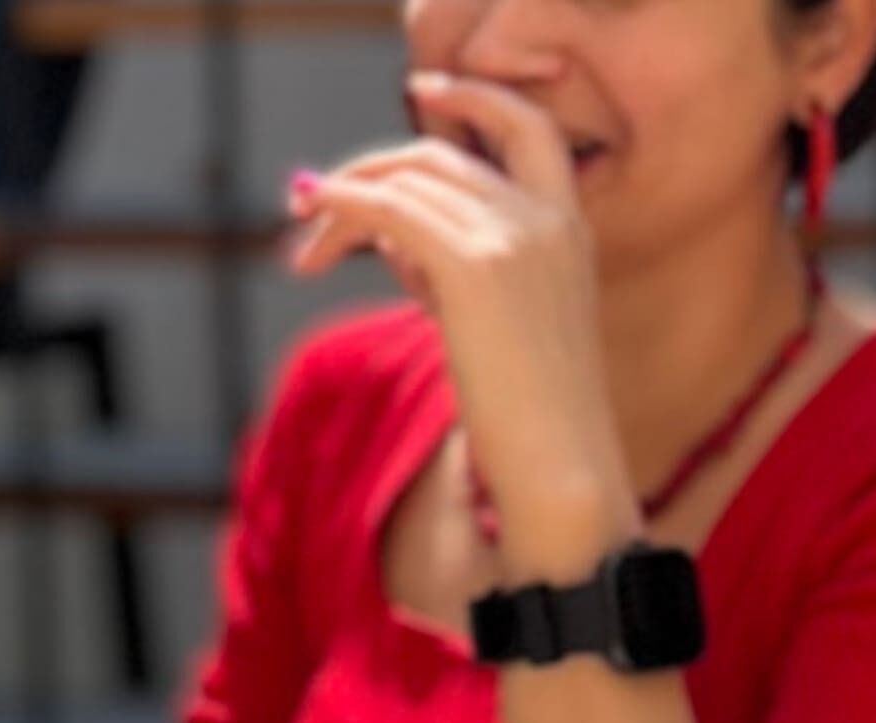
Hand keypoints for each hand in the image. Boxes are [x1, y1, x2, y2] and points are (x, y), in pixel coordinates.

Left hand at [288, 76, 634, 574]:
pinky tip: (310, 230)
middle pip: (439, 155)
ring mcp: (514, 236)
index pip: (526, 129)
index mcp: (570, 229)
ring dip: (342, 205)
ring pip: (406, 180)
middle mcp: (546, 218)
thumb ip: (460, 274)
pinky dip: (341, 207)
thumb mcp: (506, 332)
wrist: (563, 476)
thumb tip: (389, 239)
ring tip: (305, 251)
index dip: (473, 98)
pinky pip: (388, 208)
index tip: (421, 94)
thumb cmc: (535, 430)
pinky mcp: (474, 266)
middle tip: (315, 207)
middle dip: (371, 172)